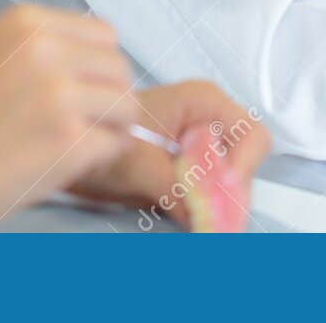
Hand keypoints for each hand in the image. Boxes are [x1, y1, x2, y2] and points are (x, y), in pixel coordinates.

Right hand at [0, 5, 136, 229]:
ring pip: (127, 105)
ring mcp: (61, 94)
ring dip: (109, 128)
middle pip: (121, 69)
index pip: (105, 35)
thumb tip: (100, 67)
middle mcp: (48, 49)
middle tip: (77, 124)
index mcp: (28, 22)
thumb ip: (46, 52)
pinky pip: (115, 143)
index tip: (78, 91)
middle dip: (107, 99)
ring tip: (72, 143)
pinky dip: (98, 157)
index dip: (97, 68)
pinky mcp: (69, 139)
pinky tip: (64, 163)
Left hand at [71, 80, 272, 229]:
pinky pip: (215, 196)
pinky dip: (206, 213)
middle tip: (211, 221)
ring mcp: (205, 148)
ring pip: (233, 185)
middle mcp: (211, 123)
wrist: (74, 147)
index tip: (225, 196)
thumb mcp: (137, 164)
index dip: (244, 168)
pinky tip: (188, 219)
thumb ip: (175, 189)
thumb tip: (205, 218)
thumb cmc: (99, 135)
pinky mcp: (195, 171)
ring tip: (196, 222)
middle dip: (230, 196)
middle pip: (245, 165)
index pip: (251, 136)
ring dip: (218, 207)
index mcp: (204, 103)